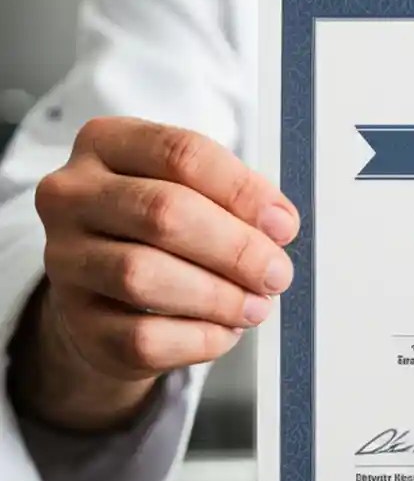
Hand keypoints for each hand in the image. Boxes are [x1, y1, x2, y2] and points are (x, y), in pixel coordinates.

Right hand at [9, 117, 297, 431]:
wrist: (106, 293)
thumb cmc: (159, 231)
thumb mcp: (193, 192)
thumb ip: (235, 199)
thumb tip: (277, 225)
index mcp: (106, 144)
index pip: (181, 154)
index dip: (243, 191)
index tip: (283, 225)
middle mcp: (72, 196)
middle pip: (163, 213)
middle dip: (236, 249)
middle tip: (276, 273)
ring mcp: (63, 260)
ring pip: (144, 275)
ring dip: (218, 296)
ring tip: (254, 305)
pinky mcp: (75, 322)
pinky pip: (142, 335)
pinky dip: (198, 337)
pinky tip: (222, 330)